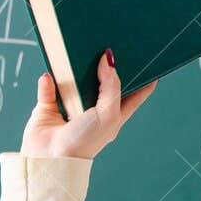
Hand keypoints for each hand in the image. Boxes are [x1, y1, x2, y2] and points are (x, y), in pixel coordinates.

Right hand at [19, 51, 157, 159]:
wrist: (52, 158)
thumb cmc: (86, 141)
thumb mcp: (108, 114)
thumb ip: (112, 86)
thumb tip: (108, 60)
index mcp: (113, 115)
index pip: (134, 94)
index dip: (143, 79)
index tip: (151, 59)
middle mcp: (93, 109)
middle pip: (103, 82)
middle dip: (107, 65)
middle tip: (111, 42)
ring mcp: (70, 106)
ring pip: (75, 79)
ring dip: (75, 65)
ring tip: (82, 45)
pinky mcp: (48, 106)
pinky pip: (49, 85)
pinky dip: (49, 79)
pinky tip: (52, 71)